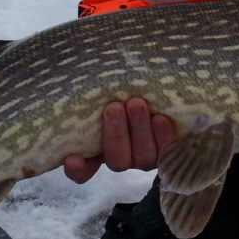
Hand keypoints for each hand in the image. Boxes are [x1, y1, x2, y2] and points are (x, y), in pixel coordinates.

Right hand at [62, 97, 176, 183]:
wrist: (163, 89)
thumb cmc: (125, 87)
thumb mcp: (107, 88)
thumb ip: (93, 92)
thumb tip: (68, 67)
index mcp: (98, 149)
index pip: (82, 171)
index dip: (78, 170)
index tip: (72, 160)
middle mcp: (122, 156)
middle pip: (117, 160)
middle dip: (115, 135)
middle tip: (113, 108)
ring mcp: (146, 156)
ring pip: (142, 156)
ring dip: (139, 131)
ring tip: (136, 104)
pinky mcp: (170, 151)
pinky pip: (166, 150)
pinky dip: (163, 136)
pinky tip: (160, 118)